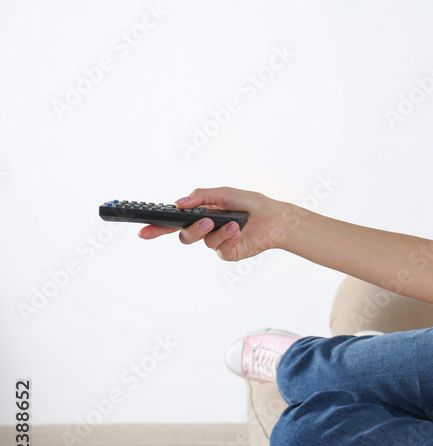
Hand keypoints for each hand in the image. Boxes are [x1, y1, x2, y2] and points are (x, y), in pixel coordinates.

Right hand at [138, 186, 296, 260]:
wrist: (276, 218)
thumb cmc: (252, 204)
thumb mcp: (225, 193)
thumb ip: (202, 196)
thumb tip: (180, 202)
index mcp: (201, 214)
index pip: (174, 221)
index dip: (157, 227)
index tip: (143, 230)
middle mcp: (206, 230)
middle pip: (183, 235)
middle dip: (190, 230)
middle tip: (204, 222)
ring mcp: (216, 242)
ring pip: (203, 242)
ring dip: (217, 232)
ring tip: (233, 224)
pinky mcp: (229, 253)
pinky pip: (220, 249)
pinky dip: (229, 239)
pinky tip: (239, 231)